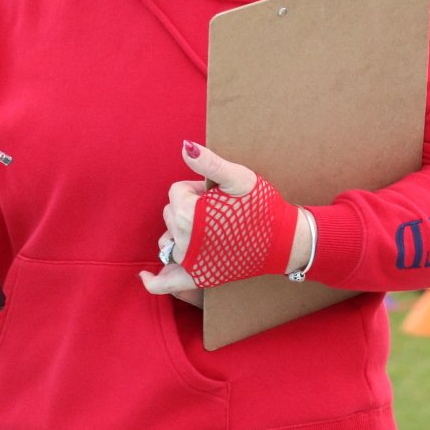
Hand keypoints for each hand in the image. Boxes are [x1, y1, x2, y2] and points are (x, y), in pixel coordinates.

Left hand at [139, 141, 309, 296]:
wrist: (284, 240)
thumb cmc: (261, 206)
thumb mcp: (238, 178)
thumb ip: (208, 163)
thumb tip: (185, 146)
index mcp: (187, 214)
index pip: (177, 190)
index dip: (199, 188)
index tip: (219, 193)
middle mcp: (183, 240)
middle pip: (171, 213)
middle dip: (190, 206)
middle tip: (219, 209)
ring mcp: (188, 261)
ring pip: (169, 237)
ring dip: (180, 230)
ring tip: (205, 229)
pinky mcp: (197, 278)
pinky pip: (166, 284)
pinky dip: (154, 280)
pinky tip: (145, 275)